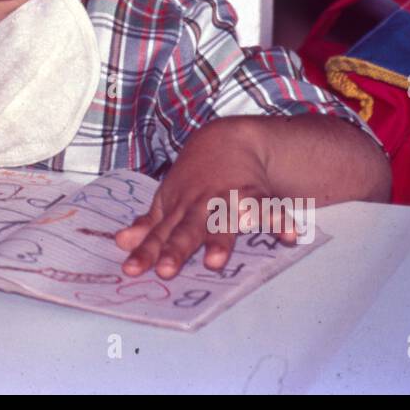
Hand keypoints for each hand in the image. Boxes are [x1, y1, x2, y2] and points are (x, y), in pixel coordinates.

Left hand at [114, 118, 297, 277]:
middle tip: (167, 269)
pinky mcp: (255, 194)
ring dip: (220, 240)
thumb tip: (121, 243)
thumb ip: (149, 224)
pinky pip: (268, 209)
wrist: (227, 139)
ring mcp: (227, 200)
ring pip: (222, 222)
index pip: (158, 235)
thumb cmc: (194, 178)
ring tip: (215, 261)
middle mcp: (200, 207)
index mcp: (177, 210)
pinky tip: (289, 237)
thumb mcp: (167, 198)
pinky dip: (279, 221)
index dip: (146, 252)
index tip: (133, 270)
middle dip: (177, 249)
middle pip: (186, 230)